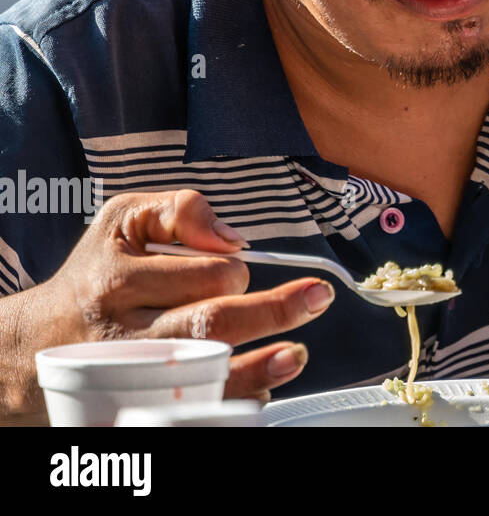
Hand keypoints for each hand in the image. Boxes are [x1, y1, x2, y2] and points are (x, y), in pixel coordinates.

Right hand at [30, 189, 332, 405]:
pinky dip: (231, 399)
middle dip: (271, 312)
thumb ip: (181, 210)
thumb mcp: (124, 220)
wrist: (39, 340)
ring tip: (295, 355)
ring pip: (203, 376)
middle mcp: (124, 332)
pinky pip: (192, 411)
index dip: (235, 269)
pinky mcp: (137, 406)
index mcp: (119, 280)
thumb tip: (232, 236)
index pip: (203, 274)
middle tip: (316, 297)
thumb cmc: (96, 273)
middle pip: (208, 325)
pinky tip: (260, 388)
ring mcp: (131, 377)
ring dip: (257, 369)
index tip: (238, 269)